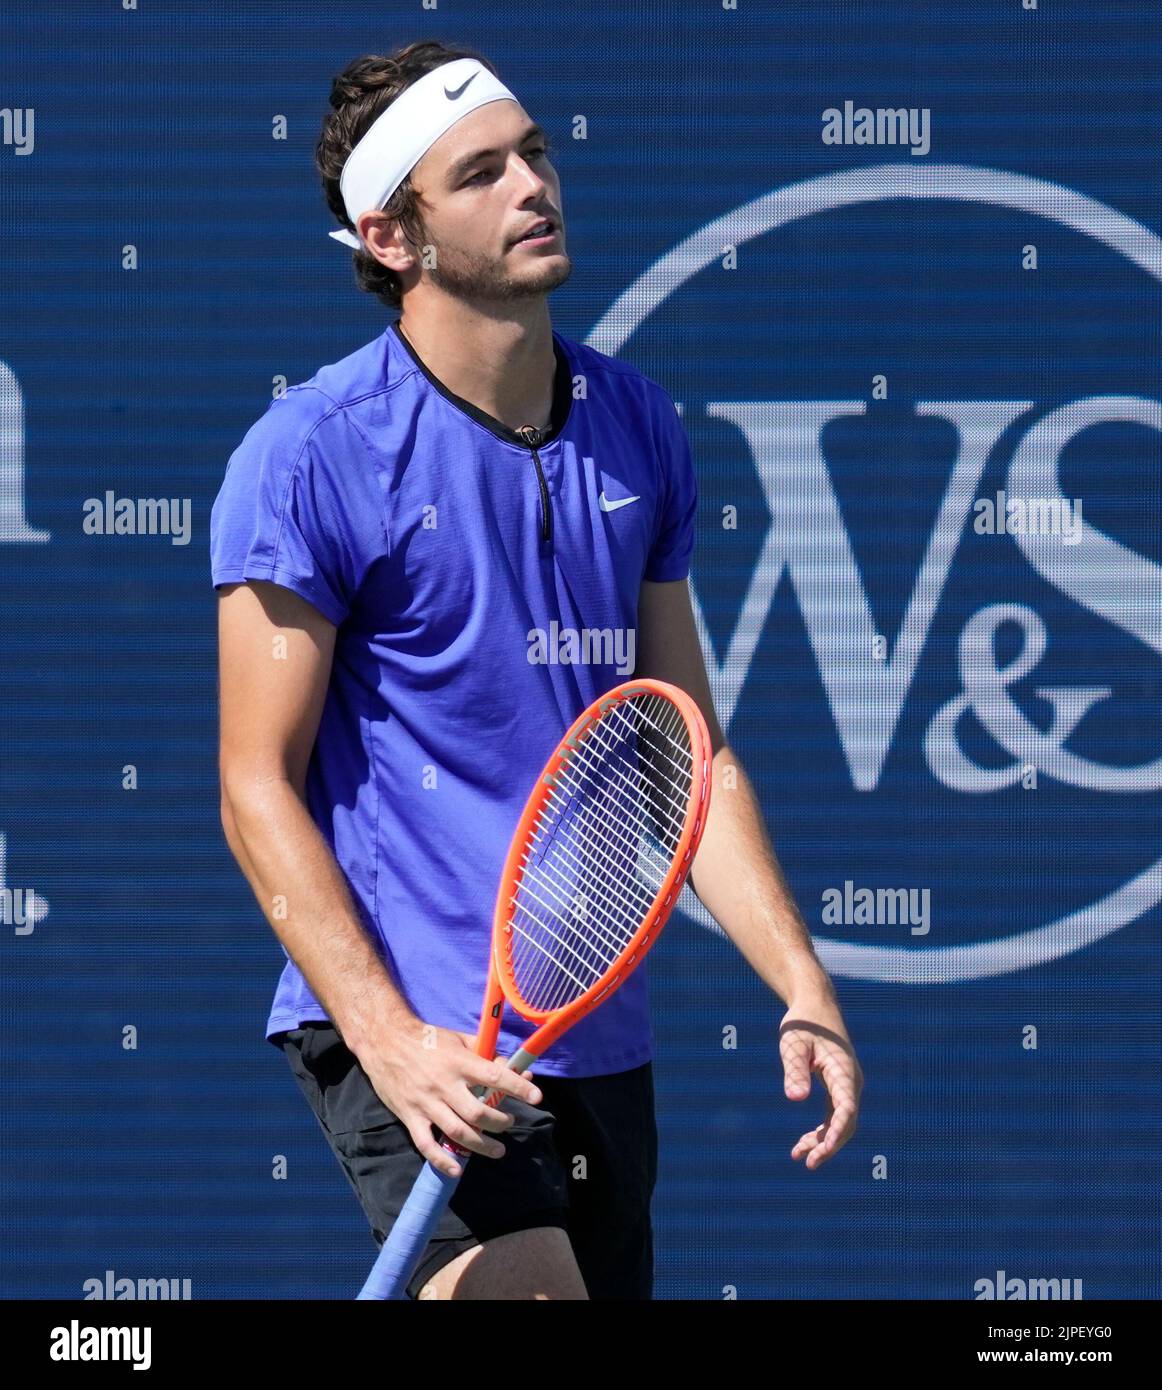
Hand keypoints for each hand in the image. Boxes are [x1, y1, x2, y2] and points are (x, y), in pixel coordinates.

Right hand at [356, 1020, 542, 1177]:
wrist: (384, 1040)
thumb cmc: (427, 1038)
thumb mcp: (459, 1038)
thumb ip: (486, 1054)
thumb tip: (514, 1068)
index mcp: (458, 1062)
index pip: (494, 1077)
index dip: (517, 1088)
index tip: (536, 1098)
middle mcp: (443, 1084)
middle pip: (478, 1112)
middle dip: (500, 1122)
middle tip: (509, 1122)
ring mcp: (425, 1103)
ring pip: (457, 1132)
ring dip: (482, 1145)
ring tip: (498, 1149)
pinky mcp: (409, 1117)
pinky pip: (426, 1145)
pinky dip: (442, 1161)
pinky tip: (458, 1169)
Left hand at [779, 999, 861, 1169]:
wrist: (814, 1005)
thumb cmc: (803, 1022)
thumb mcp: (794, 1044)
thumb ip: (794, 1070)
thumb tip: (795, 1099)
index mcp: (844, 1072)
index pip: (846, 1110)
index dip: (836, 1132)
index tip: (824, 1148)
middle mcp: (851, 1082)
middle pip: (846, 1123)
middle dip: (828, 1145)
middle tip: (807, 1162)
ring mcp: (847, 1085)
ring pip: (841, 1123)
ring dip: (823, 1141)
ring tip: (798, 1156)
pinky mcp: (839, 1086)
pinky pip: (835, 1115)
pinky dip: (822, 1130)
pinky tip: (804, 1142)